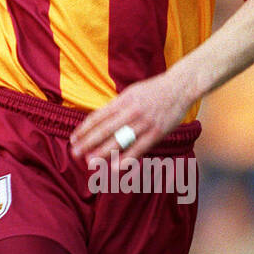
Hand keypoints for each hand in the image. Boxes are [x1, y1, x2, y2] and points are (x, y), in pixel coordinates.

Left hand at [69, 71, 192, 165]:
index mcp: (122, 100)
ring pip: (119, 140)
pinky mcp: (157, 132)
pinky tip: (115, 167)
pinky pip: (139, 148)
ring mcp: (144, 123)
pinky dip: (126, 159)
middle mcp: (131, 111)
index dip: (84, 129)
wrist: (180, 87)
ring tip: (90, 162)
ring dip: (103, 152)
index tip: (73, 139)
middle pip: (104, 130)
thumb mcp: (131, 92)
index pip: (98, 117)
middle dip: (87, 143)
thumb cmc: (153, 91)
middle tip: (74, 154)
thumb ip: (116, 106)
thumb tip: (99, 119)